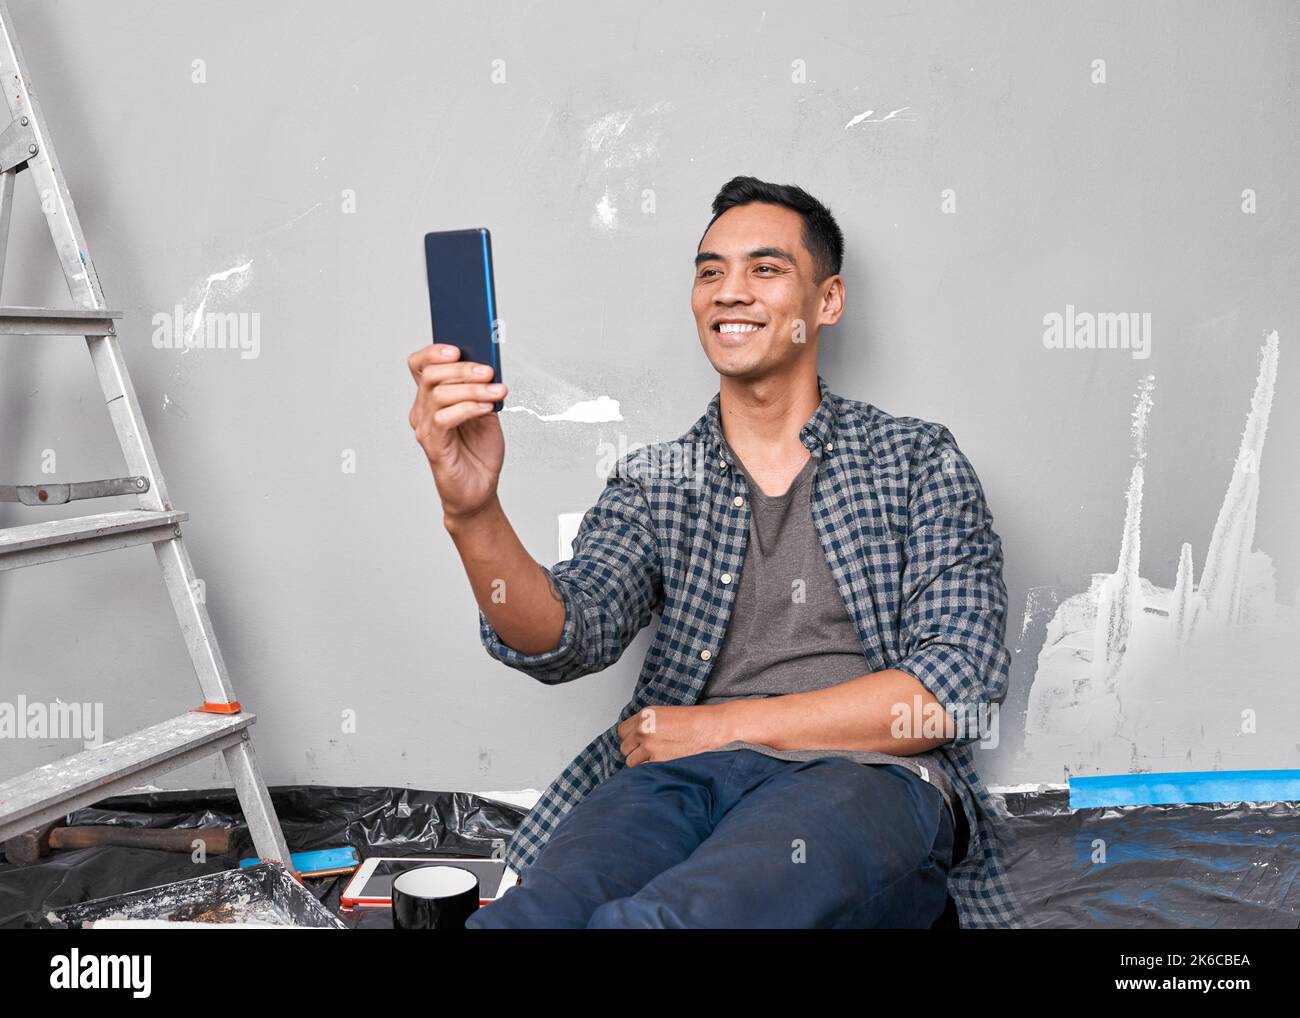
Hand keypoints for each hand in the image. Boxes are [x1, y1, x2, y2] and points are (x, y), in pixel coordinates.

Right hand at [407, 343, 508, 521]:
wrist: (478, 490)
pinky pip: (444, 419)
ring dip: (471, 389)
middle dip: (461, 368)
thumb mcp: (486, 413)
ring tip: (496, 390)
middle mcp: (423, 411)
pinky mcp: (434, 447)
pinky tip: (487, 407)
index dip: (433, 352)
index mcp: (432, 398)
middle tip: (488, 370)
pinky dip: (468, 408)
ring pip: (439, 394)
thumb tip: (487, 365)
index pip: (420, 365)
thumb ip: (482, 391)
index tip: (458, 347)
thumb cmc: (479, 452)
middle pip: (430, 376)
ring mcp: (425, 428)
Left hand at [616, 704, 733, 766]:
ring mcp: (649, 744)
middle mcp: (643, 729)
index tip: (635, 741)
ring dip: (637, 760)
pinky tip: (656, 762)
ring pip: (629, 760)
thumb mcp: (662, 714)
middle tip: (643, 750)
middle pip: (624, 746)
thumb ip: (645, 723)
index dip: (629, 737)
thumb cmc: (689, 720)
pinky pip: (641, 767)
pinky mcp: (657, 758)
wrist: (706, 727)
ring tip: (649, 758)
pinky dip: (646, 768)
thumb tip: (634, 736)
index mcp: (644, 715)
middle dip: (632, 750)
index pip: (622, 731)